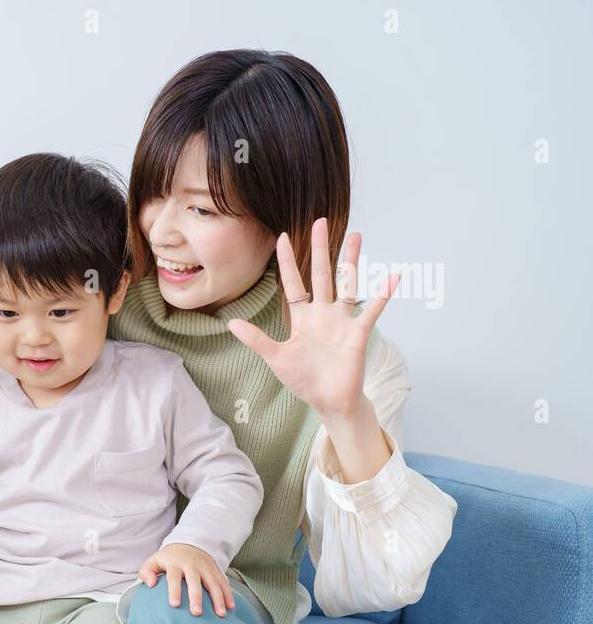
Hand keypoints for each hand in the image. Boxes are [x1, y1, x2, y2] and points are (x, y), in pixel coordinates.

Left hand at [138, 543, 235, 617]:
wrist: (189, 544)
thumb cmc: (168, 559)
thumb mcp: (154, 561)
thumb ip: (146, 572)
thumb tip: (150, 584)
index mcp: (175, 564)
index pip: (174, 578)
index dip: (174, 591)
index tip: (175, 605)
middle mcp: (192, 565)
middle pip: (195, 581)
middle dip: (196, 597)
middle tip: (197, 613)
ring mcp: (206, 568)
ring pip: (213, 583)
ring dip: (218, 598)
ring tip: (220, 614)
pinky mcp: (216, 570)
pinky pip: (224, 582)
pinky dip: (229, 594)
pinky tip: (231, 607)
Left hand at [227, 218, 400, 421]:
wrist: (328, 401)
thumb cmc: (304, 380)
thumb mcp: (275, 357)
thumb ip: (256, 339)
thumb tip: (230, 322)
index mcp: (302, 318)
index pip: (293, 283)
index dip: (287, 262)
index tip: (282, 237)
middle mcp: (323, 313)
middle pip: (321, 274)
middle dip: (320, 249)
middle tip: (319, 222)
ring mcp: (342, 321)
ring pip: (347, 283)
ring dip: (351, 261)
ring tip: (356, 235)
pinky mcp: (358, 333)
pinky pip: (372, 311)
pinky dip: (382, 295)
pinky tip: (392, 277)